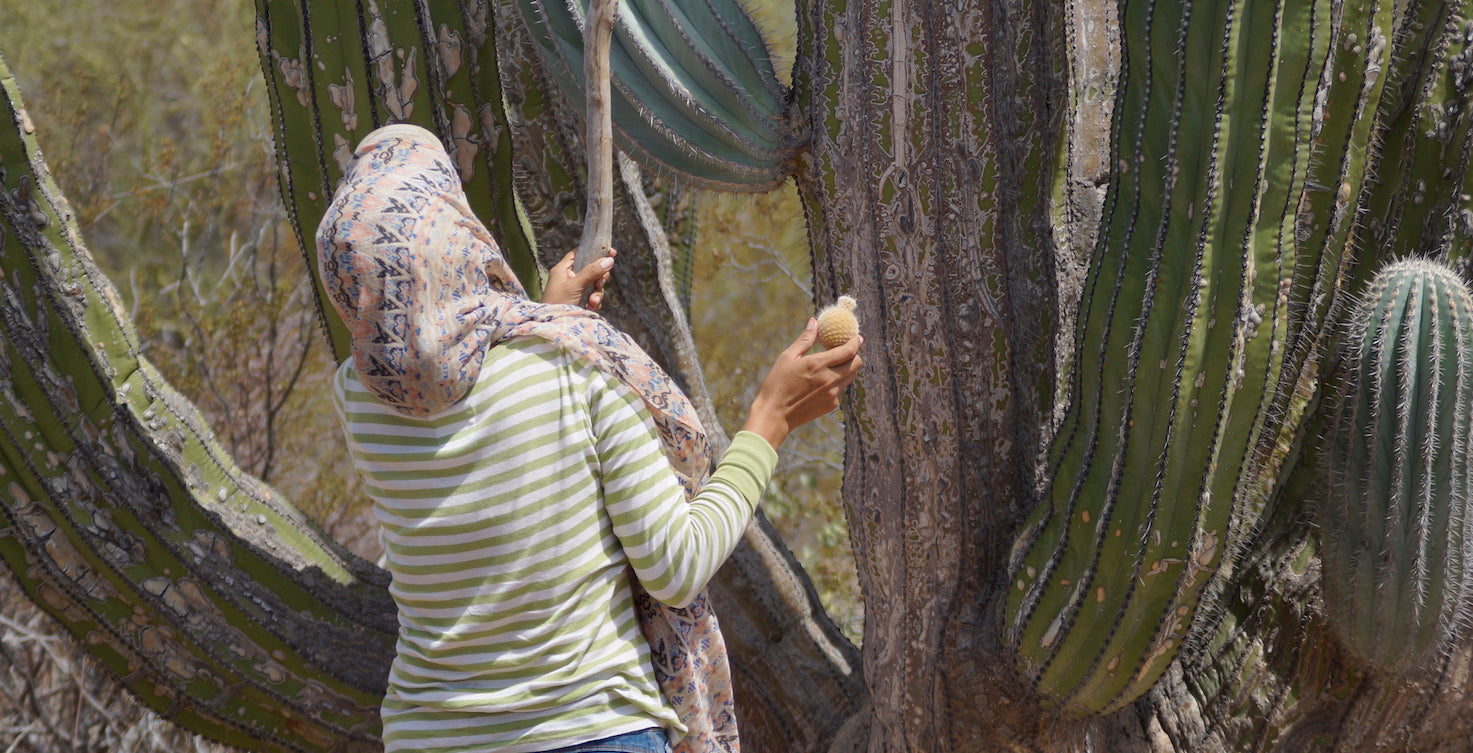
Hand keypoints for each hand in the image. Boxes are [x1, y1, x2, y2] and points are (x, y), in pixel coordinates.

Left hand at [543, 249, 615, 309]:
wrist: (552, 326)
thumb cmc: (558, 302)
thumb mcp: (574, 285)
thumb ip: (591, 272)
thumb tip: (609, 260)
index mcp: (563, 269)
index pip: (580, 253)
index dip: (595, 251)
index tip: (611, 253)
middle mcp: (570, 278)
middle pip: (592, 269)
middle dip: (599, 278)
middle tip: (599, 284)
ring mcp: (576, 290)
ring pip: (595, 285)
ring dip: (597, 293)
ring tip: (592, 302)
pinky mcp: (581, 301)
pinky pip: (594, 297)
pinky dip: (594, 302)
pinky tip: (590, 308)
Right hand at [742, 319, 862, 449]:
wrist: (775, 415)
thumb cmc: (777, 383)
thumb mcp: (787, 357)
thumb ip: (805, 339)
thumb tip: (814, 322)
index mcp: (818, 364)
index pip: (848, 351)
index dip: (855, 342)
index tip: (857, 338)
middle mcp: (829, 379)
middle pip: (856, 363)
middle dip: (854, 355)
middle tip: (846, 351)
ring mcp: (833, 394)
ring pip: (851, 376)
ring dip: (847, 368)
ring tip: (834, 364)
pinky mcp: (832, 404)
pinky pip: (842, 388)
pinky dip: (838, 381)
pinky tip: (823, 381)